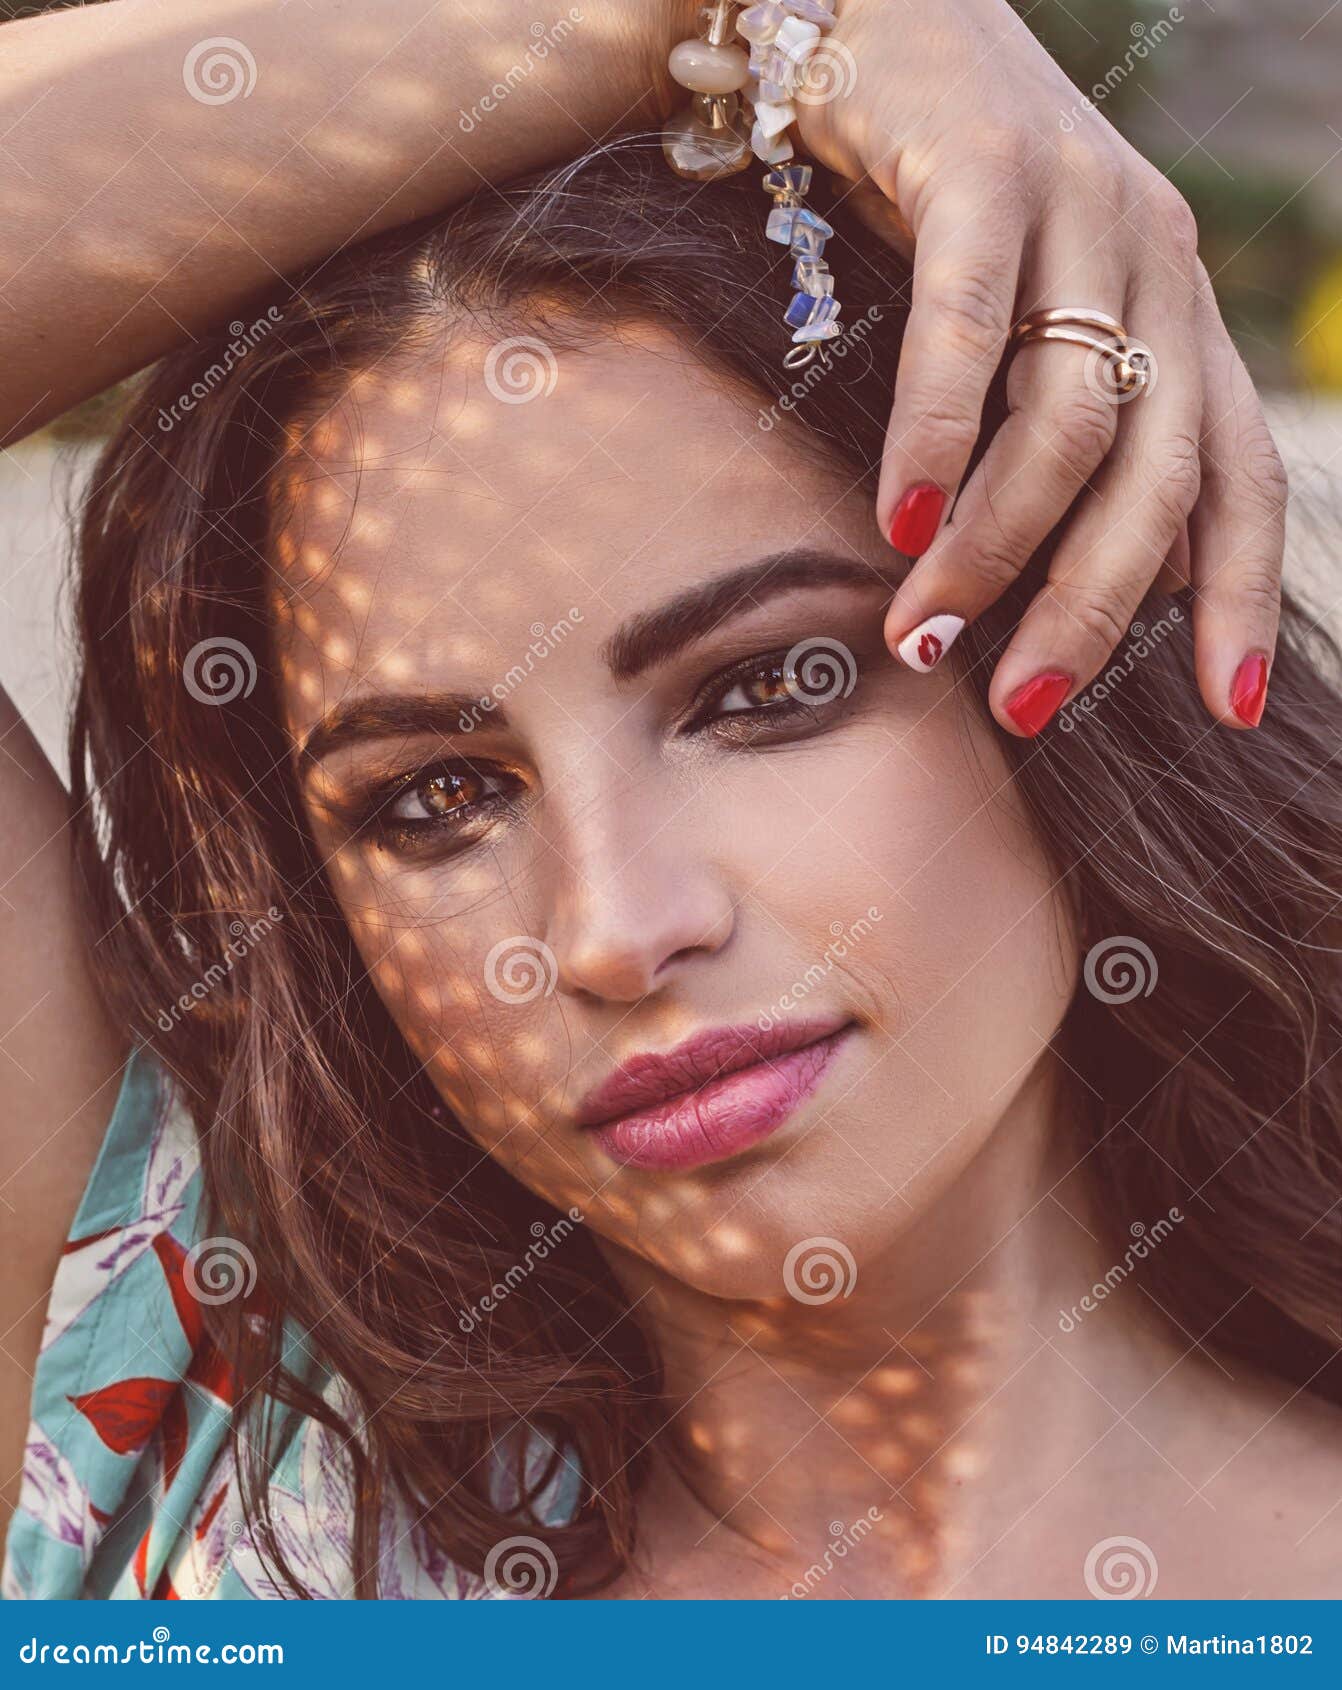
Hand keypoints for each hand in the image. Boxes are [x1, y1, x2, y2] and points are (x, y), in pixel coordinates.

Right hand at [796, 0, 1286, 734]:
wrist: (870, 7)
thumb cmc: (936, 196)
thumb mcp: (1030, 324)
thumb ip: (1070, 431)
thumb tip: (1111, 568)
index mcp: (1178, 313)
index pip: (1238, 478)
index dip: (1241, 598)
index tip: (1230, 713)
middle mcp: (1157, 263)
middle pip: (1159, 475)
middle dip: (1094, 611)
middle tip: (1020, 708)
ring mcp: (1084, 207)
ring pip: (1067, 418)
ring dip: (995, 548)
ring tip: (924, 633)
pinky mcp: (991, 165)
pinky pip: (970, 326)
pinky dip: (936, 434)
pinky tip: (900, 521)